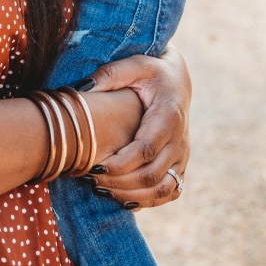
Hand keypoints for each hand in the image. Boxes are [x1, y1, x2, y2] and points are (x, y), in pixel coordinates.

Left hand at [86, 45, 190, 208]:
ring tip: (102, 189)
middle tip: (90, 178)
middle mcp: (180, 140)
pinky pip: (170, 192)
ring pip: (163, 189)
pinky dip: (148, 201)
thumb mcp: (133, 64)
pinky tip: (122, 198)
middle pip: (152, 175)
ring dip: (132, 195)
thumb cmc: (151, 72)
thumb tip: (82, 89)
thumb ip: (109, 74)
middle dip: (119, 182)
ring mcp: (182, 155)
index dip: (119, 164)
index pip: (145, 150)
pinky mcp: (180, 164)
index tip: (93, 166)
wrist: (178, 81)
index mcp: (168, 117)